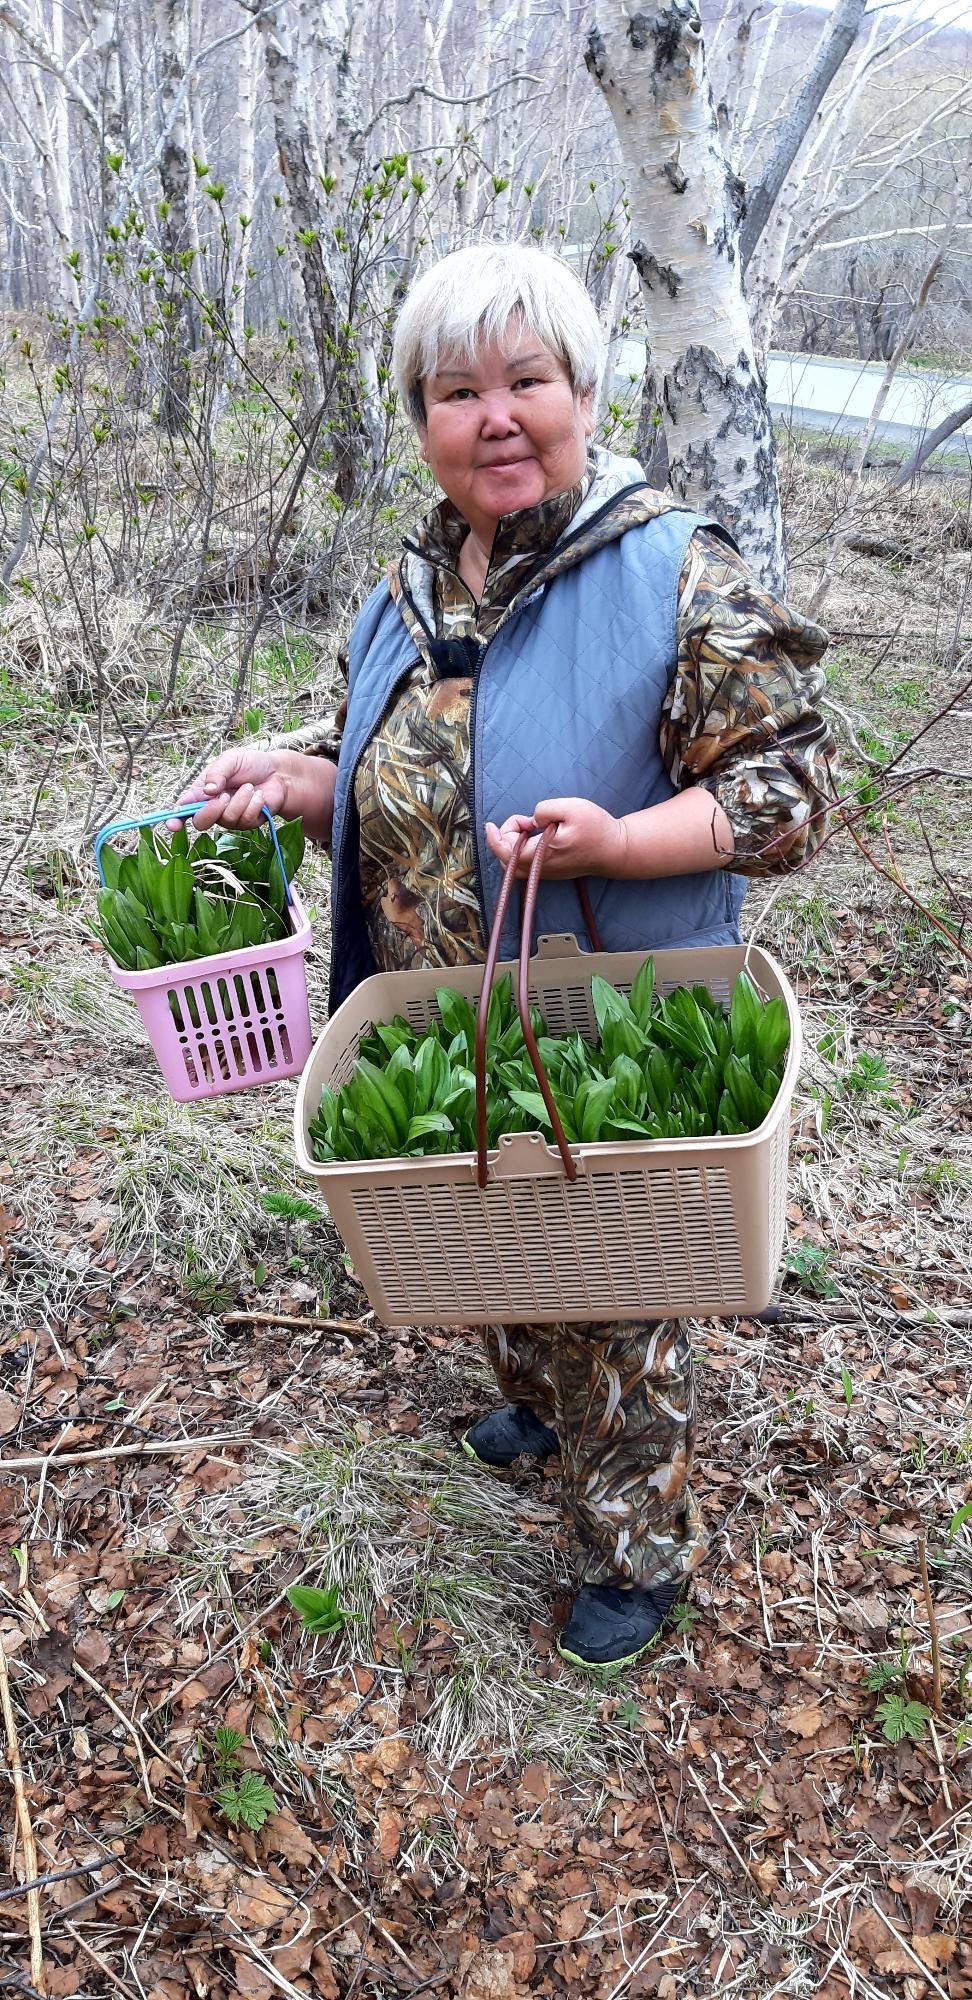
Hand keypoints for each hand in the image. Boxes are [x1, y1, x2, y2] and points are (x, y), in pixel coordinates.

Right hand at [172, 748, 290, 831]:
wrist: (277, 773)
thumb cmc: (251, 764)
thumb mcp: (230, 760)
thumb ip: (217, 773)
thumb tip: (208, 790)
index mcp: (203, 791)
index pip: (183, 808)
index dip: (174, 818)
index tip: (171, 824)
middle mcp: (213, 807)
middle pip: (200, 822)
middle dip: (211, 810)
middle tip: (225, 795)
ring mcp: (230, 817)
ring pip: (225, 820)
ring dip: (239, 801)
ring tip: (249, 787)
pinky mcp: (247, 823)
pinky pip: (244, 820)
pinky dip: (253, 805)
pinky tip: (259, 796)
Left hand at [485, 797, 627, 878]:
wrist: (616, 850)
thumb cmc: (597, 828)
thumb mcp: (571, 807)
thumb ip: (544, 809)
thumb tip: (532, 820)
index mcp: (542, 853)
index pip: (505, 850)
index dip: (493, 836)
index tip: (490, 824)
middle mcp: (541, 868)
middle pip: (505, 860)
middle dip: (505, 838)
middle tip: (525, 821)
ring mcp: (547, 873)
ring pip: (514, 866)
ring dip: (512, 846)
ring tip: (530, 827)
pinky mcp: (552, 872)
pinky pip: (526, 866)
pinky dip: (521, 851)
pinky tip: (537, 836)